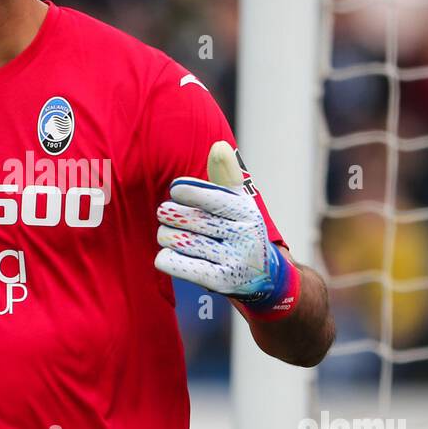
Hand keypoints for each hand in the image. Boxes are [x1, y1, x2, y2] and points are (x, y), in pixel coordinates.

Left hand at [154, 141, 297, 315]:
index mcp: (246, 212)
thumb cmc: (240, 229)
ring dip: (166, 236)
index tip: (176, 190)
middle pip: (191, 220)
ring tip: (167, 234)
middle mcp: (243, 236)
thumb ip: (226, 174)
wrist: (262, 276)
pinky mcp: (219, 282)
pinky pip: (179, 266)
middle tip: (165, 213)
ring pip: (180, 241)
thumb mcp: (240, 202)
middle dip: (170, 214)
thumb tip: (218, 146)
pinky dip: (166, 258)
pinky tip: (166, 254)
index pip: (214, 199)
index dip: (190, 192)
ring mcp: (232, 261)